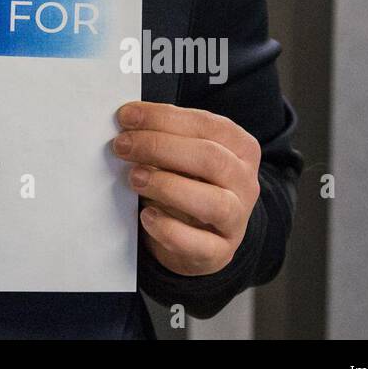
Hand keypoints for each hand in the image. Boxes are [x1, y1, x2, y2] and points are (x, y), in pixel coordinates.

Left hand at [112, 101, 260, 276]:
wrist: (199, 234)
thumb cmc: (187, 181)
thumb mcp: (181, 153)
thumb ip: (163, 135)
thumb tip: (127, 123)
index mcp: (240, 147)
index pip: (206, 125)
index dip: (163, 118)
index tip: (126, 117)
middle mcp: (245, 182)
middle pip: (210, 158)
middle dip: (159, 147)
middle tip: (122, 146)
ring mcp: (237, 220)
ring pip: (214, 202)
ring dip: (168, 186)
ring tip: (134, 178)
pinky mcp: (220, 252)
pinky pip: (200, 244)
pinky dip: (169, 229)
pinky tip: (147, 215)